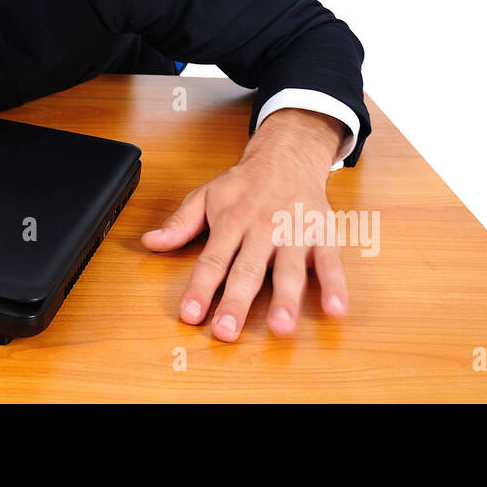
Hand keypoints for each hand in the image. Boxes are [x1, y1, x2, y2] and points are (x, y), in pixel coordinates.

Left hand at [141, 108, 347, 339]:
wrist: (287, 154)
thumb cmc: (244, 183)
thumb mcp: (206, 196)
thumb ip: (180, 223)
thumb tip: (150, 242)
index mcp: (232, 221)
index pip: (212, 260)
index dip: (200, 288)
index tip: (190, 314)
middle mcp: (262, 229)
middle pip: (248, 270)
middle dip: (237, 302)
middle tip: (227, 332)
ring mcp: (294, 232)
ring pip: (289, 269)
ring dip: (286, 299)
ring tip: (281, 328)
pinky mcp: (323, 234)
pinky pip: (330, 261)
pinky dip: (335, 285)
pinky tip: (336, 309)